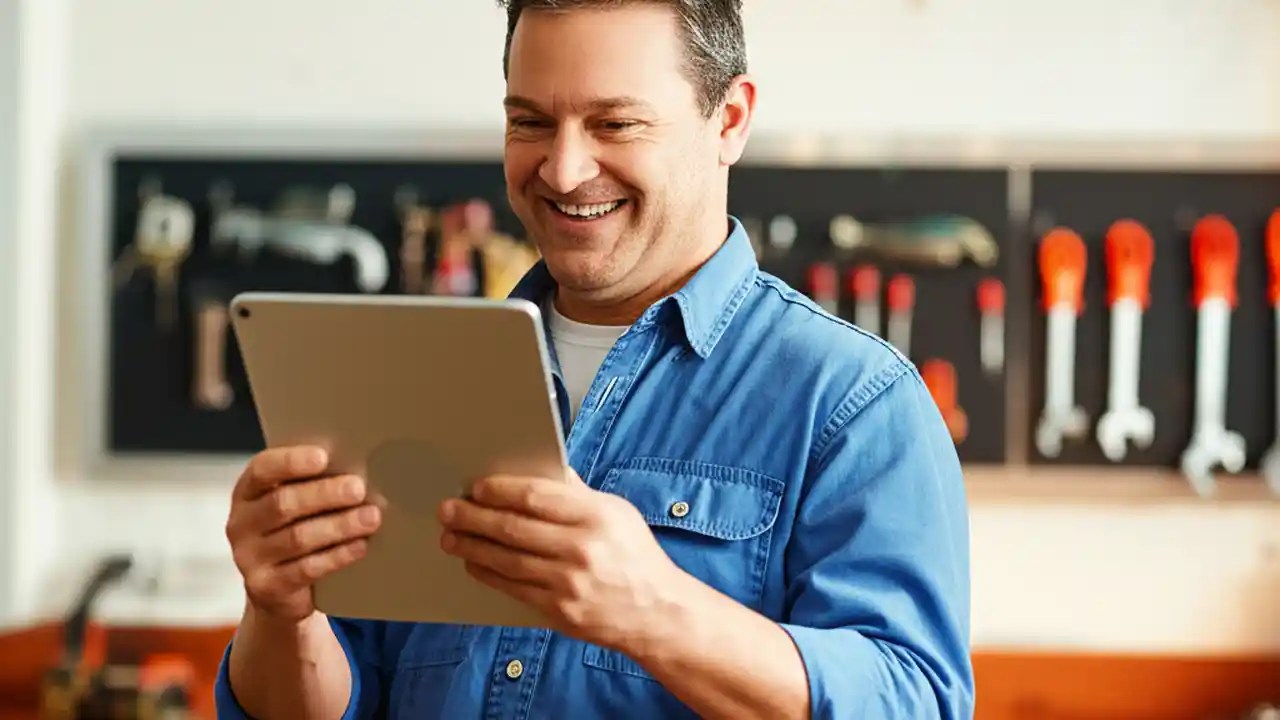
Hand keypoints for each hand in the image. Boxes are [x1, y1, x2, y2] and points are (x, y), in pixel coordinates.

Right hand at [225, 446, 382, 621]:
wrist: (278, 592)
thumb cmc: (294, 530)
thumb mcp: (296, 504)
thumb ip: (313, 484)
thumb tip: (357, 469)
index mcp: (247, 492)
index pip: (261, 470)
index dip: (290, 462)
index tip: (323, 457)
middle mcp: (241, 524)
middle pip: (282, 504)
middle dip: (324, 494)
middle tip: (359, 488)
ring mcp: (250, 558)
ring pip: (298, 538)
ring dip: (339, 525)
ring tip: (371, 517)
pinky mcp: (267, 587)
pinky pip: (306, 569)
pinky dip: (337, 556)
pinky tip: (360, 546)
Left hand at [438, 469, 686, 652]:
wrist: (657, 613)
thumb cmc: (635, 556)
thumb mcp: (616, 512)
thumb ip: (577, 492)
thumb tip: (540, 470)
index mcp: (596, 516)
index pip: (535, 496)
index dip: (499, 490)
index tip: (476, 486)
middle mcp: (581, 548)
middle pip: (513, 528)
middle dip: (474, 517)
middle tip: (448, 510)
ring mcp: (568, 583)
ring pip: (506, 560)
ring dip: (472, 546)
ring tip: (450, 537)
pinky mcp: (559, 611)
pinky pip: (513, 588)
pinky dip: (488, 574)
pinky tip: (473, 562)